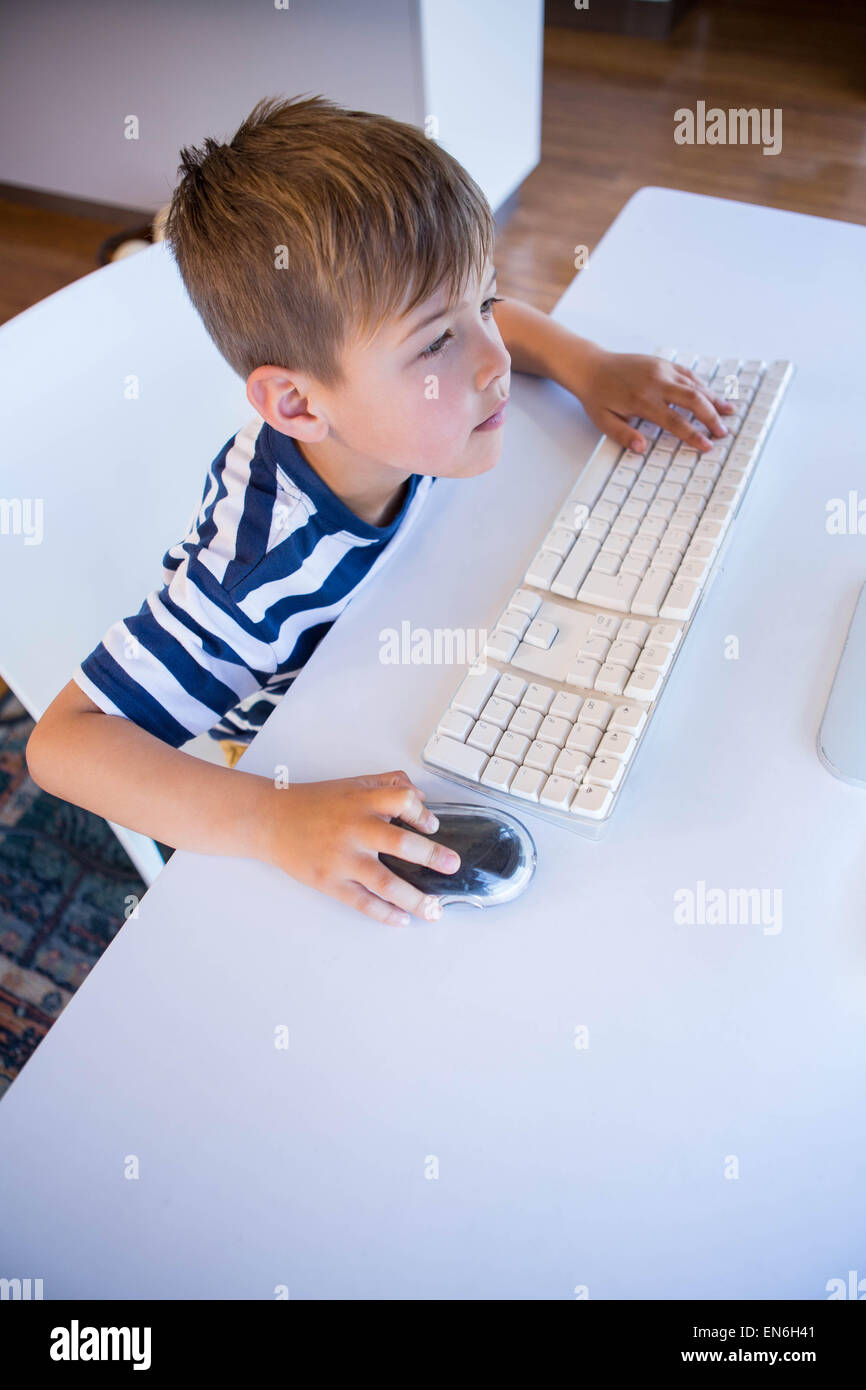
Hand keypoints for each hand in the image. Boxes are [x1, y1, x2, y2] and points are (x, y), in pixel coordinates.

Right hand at [262, 769, 460, 925]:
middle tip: (452, 866)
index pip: (402, 801)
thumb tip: (421, 799)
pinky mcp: (329, 881)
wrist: (272, 820)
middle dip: (431, 856)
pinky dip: (384, 914)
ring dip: (414, 898)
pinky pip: (362, 902)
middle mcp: (354, 828)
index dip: (422, 813)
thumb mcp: (354, 783)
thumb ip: (389, 784)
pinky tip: (402, 919)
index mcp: (362, 800)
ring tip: (435, 910)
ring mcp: (342, 858)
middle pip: (400, 843)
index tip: (432, 826)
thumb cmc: (316, 802)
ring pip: (385, 882)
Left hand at [571, 345, 733, 453]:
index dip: (694, 435)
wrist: (591, 366)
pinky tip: (712, 395)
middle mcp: (656, 383)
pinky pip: (688, 375)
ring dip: (714, 399)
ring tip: (728, 412)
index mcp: (642, 400)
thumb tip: (642, 448)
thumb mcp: (604, 422)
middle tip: (722, 432)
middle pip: (694, 400)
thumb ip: (624, 435)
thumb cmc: (597, 396)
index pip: (676, 421)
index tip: (707, 446)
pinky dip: (703, 386)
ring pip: (695, 385)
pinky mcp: (663, 363)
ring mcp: (662, 370)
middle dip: (712, 418)